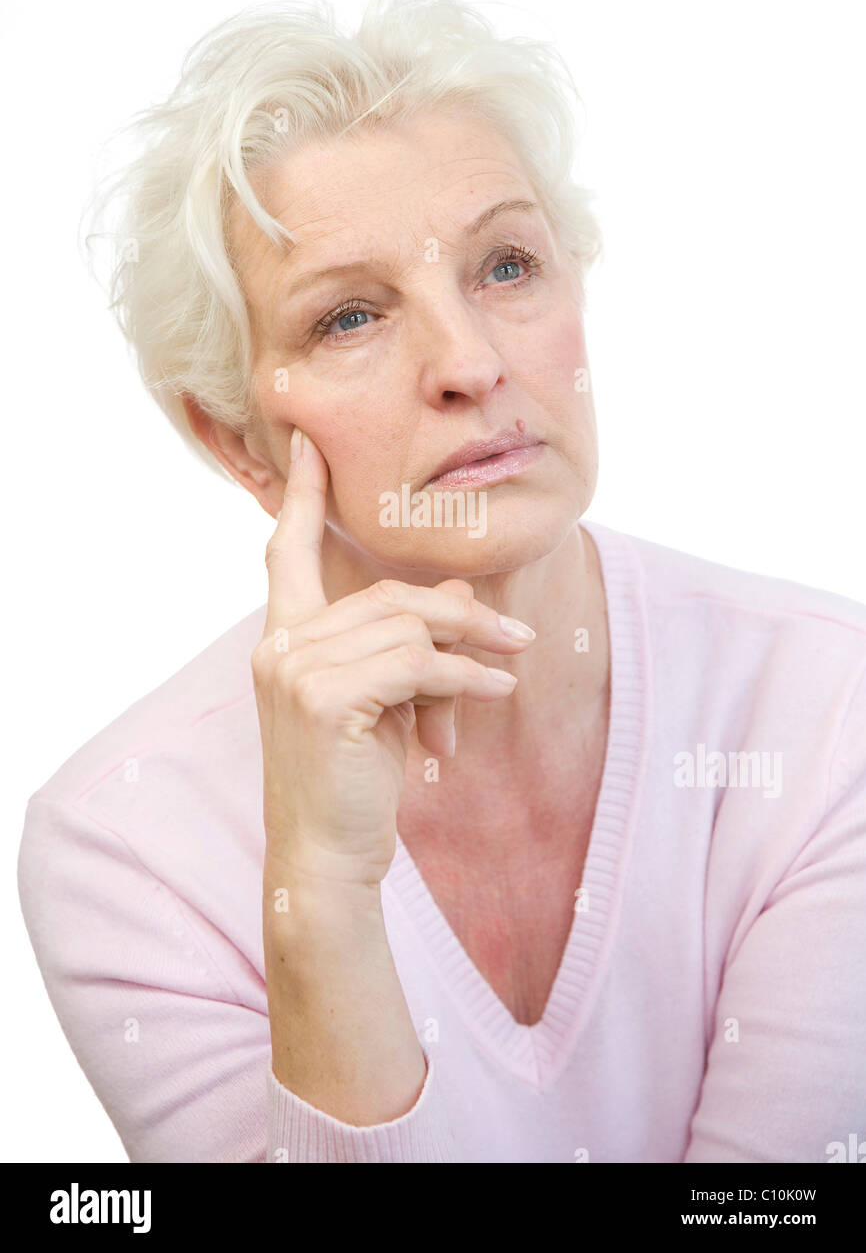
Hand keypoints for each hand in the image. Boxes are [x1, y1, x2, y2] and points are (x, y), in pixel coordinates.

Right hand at [251, 426, 535, 886]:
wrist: (326, 858)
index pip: (286, 554)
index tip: (310, 446)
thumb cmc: (353, 782)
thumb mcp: (386, 701)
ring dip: (472, 644)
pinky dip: (467, 675)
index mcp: (283, 640)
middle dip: (457, 612)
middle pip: (386, 596)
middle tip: (517, 634)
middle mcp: (279, 645)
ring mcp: (295, 668)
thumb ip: (410, 643)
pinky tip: (498, 688)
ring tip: (514, 662)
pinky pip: (418, 665)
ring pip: (408, 626)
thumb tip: (462, 594)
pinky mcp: (325, 696)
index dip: (301, 498)